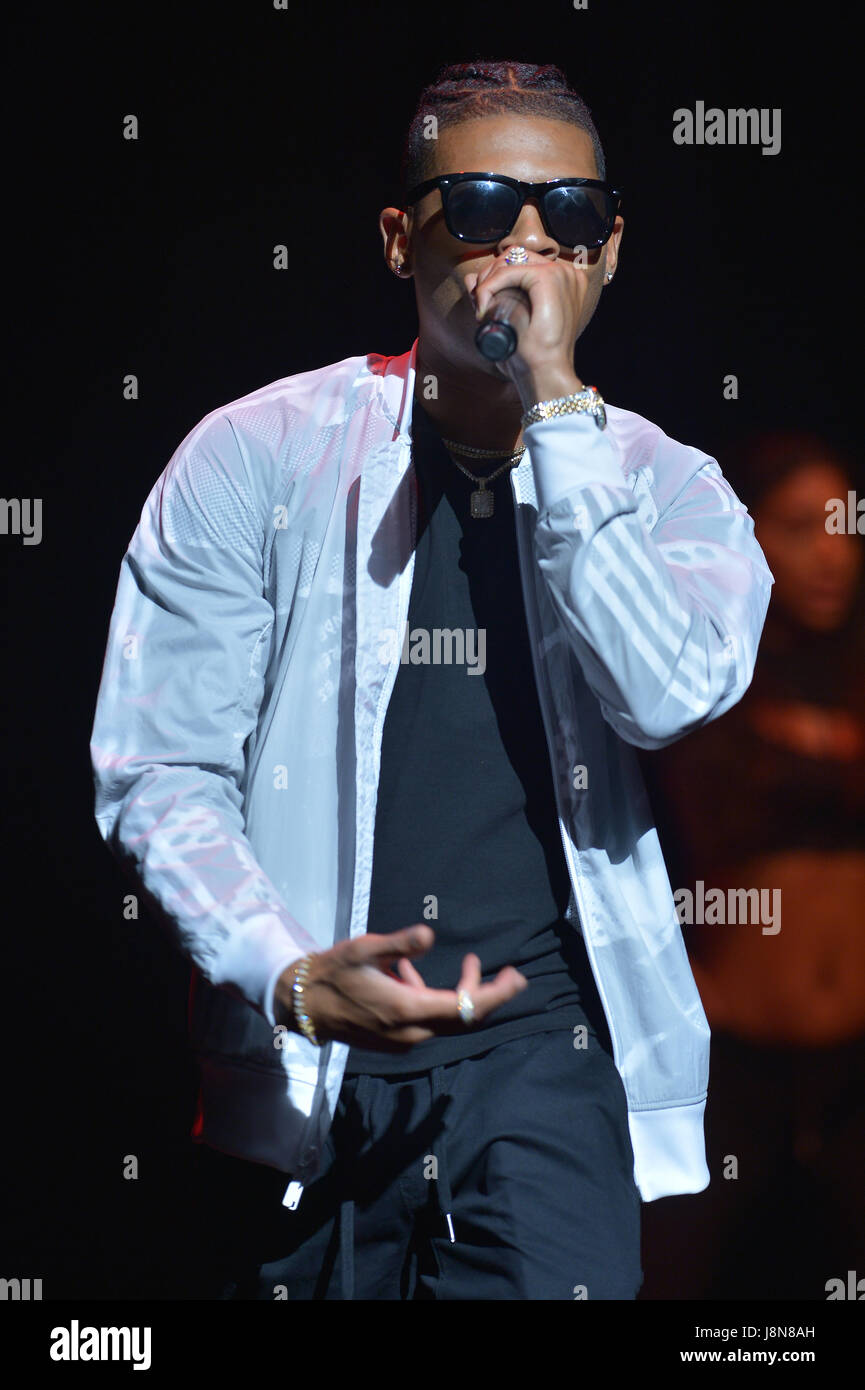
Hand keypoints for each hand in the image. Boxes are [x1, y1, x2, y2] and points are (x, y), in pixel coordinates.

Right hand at [275, 926, 527, 1050]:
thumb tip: (430, 933)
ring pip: (447, 1019)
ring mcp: (402, 1040)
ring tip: (460, 963)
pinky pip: (428, 1021)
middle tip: (510, 973)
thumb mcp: (364, 949)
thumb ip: (400, 943)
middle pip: (464, 1018)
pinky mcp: (394, 1040)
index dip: (496, 994)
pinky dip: (433, 998)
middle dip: (489, 995)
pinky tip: (411, 974)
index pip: (466, 1008)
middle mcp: (411, 1032)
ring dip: (458, 993)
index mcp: (408, 1010)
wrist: (301, 1005)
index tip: (516, 977)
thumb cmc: (333, 973)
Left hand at [465, 250, 587, 405]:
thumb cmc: (529, 355)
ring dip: (487, 282)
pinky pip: (508, 270)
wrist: (544, 373)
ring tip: (483, 310)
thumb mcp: (507, 319)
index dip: (495, 277)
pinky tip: (485, 309)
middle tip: (479, 306)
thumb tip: (470, 278)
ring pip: (509, 260)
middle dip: (488, 276)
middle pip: (513, 255)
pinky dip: (490, 287)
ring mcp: (560, 274)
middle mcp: (565, 273)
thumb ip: (491, 296)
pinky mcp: (550, 278)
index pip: (521, 260)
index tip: (483, 304)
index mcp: (562, 281)